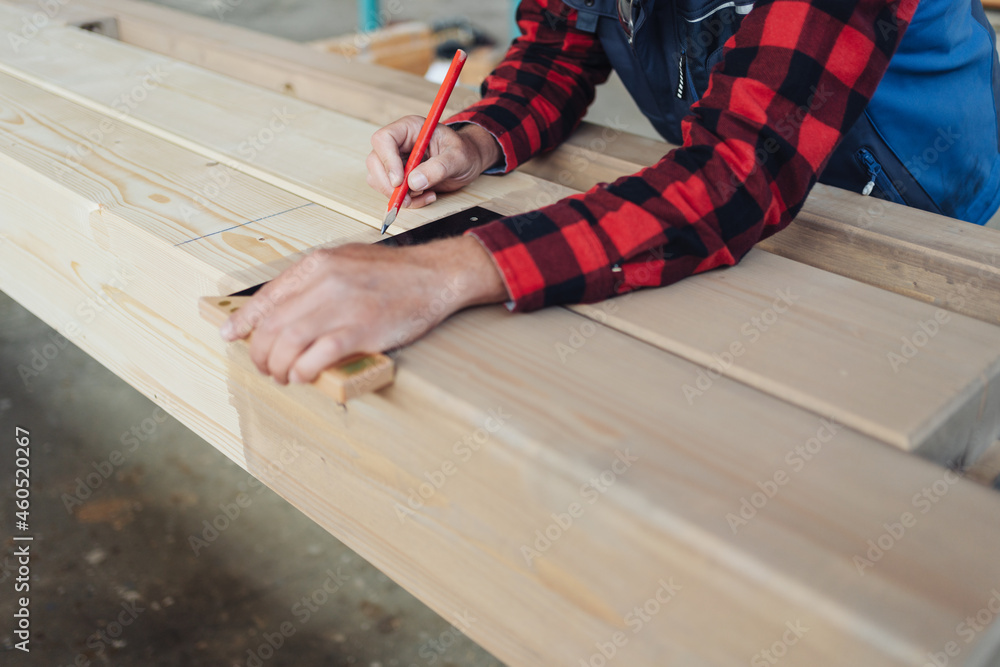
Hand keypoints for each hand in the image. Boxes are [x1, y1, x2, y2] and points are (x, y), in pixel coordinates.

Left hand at [219, 236, 508, 384]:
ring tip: (283, 376)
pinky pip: (316, 358)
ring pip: (286, 344)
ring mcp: (341, 306)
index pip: (266, 297)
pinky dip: (303, 372)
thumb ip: (314, 282)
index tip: (230, 335)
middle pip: (271, 326)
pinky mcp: (360, 330)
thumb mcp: (346, 261)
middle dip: (260, 353)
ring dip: (278, 367)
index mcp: (317, 264)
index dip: (243, 321)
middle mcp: (324, 282)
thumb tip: (284, 309)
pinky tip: (304, 376)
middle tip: (266, 367)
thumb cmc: (394, 273)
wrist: (435, 275)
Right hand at [366, 116, 500, 208]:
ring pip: (377, 178)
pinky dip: (406, 200)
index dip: (387, 160)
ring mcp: (395, 160)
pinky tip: (425, 196)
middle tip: (407, 198)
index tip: (400, 181)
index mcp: (409, 128)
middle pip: (375, 161)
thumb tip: (414, 182)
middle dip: (388, 184)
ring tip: (425, 194)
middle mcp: (398, 143)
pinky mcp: (398, 176)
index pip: (384, 139)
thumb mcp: (457, 158)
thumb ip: (438, 168)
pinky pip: (389, 191)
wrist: (468, 162)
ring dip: (398, 195)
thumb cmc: (464, 152)